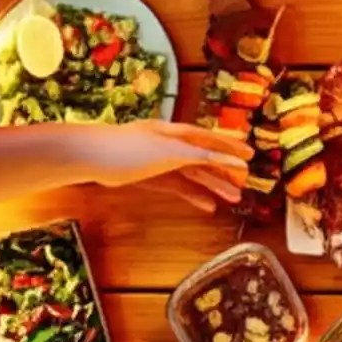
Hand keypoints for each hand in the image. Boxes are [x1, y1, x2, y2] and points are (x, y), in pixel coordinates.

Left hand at [74, 120, 252, 211]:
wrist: (91, 156)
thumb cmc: (129, 149)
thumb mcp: (169, 151)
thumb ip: (199, 156)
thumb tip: (225, 160)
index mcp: (176, 134)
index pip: (210, 140)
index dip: (231, 148)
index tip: (250, 154)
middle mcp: (171, 146)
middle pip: (205, 159)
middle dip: (226, 171)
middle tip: (246, 180)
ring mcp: (160, 162)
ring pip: (194, 175)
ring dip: (214, 186)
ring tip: (234, 199)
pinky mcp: (150, 177)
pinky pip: (179, 187)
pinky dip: (194, 195)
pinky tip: (208, 206)